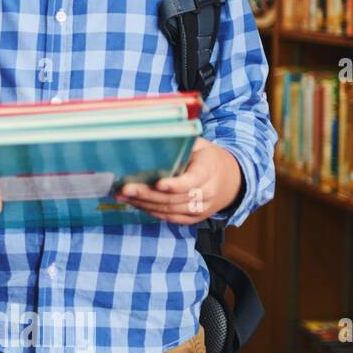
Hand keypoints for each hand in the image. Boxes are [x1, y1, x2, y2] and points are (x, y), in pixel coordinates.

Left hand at [116, 137, 242, 224]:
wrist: (230, 180)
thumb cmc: (206, 158)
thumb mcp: (199, 145)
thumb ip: (181, 143)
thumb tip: (152, 134)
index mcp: (209, 170)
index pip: (193, 181)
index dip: (176, 185)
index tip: (158, 183)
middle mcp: (208, 193)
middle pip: (175, 198)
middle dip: (147, 194)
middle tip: (125, 188)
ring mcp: (201, 208)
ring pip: (170, 209)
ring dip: (143, 204)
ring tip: (122, 195)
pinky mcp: (192, 218)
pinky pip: (169, 217)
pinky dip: (150, 211)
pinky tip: (134, 203)